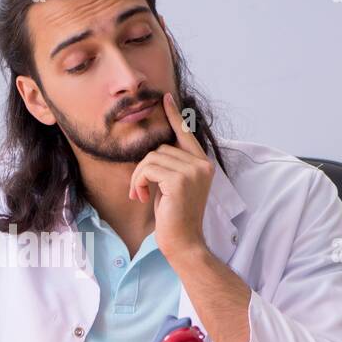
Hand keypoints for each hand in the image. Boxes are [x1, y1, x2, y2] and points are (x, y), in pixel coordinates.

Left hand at [128, 91, 214, 265]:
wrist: (184, 243)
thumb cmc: (174, 218)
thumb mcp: (173, 186)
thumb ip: (170, 166)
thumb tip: (155, 149)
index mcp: (203, 164)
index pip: (186, 133)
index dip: (174, 116)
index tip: (165, 98)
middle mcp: (202, 164)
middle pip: (160, 148)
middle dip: (144, 169)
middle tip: (141, 190)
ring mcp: (193, 171)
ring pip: (151, 157)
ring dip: (139, 177)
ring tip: (142, 195)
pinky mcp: (180, 180)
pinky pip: (147, 168)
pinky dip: (138, 182)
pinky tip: (141, 197)